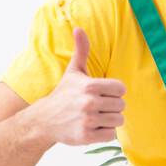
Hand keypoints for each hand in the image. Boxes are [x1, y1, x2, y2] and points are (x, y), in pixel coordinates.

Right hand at [33, 28, 126, 144]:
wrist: (44, 120)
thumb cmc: (63, 94)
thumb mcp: (73, 71)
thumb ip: (81, 50)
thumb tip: (78, 28)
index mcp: (90, 85)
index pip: (121, 89)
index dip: (114, 92)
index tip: (103, 94)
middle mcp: (89, 102)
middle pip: (121, 106)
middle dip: (112, 107)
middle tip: (98, 107)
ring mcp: (88, 120)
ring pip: (118, 121)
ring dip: (109, 120)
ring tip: (96, 117)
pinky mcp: (86, 136)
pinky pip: (111, 135)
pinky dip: (104, 133)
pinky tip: (93, 127)